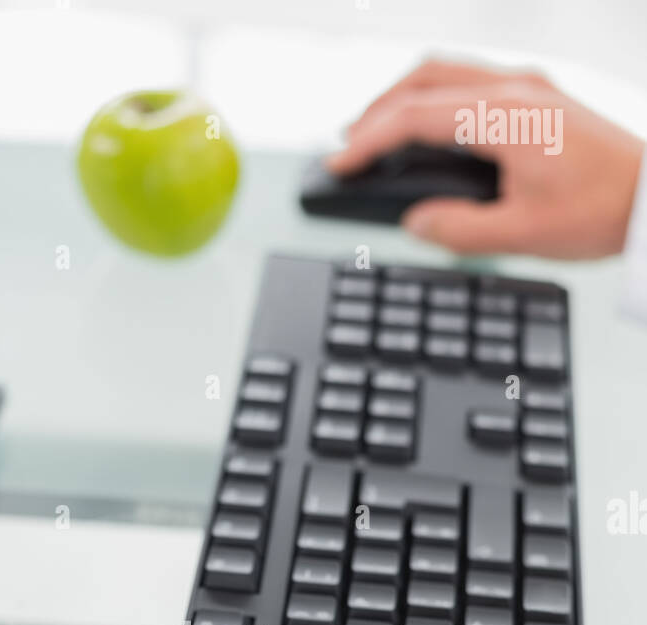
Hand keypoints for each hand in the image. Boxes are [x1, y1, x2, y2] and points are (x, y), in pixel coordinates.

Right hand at [327, 58, 644, 257]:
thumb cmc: (601, 210)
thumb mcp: (521, 235)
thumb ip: (458, 230)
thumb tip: (416, 223)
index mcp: (504, 116)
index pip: (414, 117)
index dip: (367, 142)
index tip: (339, 165)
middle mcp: (515, 88)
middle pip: (424, 77)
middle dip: (377, 109)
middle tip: (350, 145)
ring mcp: (529, 86)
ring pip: (447, 72)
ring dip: (405, 98)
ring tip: (379, 135)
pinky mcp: (540, 96)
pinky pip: (471, 81)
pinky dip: (436, 99)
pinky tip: (429, 131)